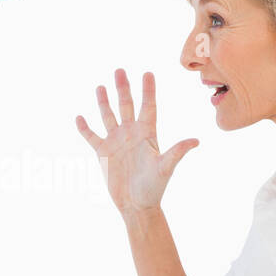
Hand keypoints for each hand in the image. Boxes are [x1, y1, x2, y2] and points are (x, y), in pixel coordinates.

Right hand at [75, 68, 198, 214]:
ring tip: (100, 86)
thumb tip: (196, 141)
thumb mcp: (166, 167)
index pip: (148, 106)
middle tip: (120, 70)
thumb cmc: (154, 187)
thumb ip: (177, 152)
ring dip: (104, 102)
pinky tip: (79, 117)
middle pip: (127, 105)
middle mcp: (131, 134)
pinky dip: (85, 128)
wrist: (137, 205)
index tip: (148, 73)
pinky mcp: (103, 153)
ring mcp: (116, 142)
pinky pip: (92, 136)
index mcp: (147, 134)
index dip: (148, 90)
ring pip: (108, 116)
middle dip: (123, 88)